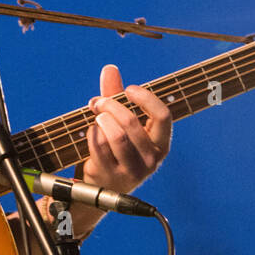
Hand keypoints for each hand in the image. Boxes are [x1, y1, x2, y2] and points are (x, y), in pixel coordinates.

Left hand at [81, 64, 170, 192]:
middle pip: (132, 123)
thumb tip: (110, 68)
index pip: (163, 116)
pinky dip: (91, 133)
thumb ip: (117, 96)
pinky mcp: (110, 175)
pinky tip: (91, 131)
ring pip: (115, 135)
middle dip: (112, 105)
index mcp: (161, 144)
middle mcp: (150, 159)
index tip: (129, 89)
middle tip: (99, 101)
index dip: (146, 98)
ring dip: (101, 119)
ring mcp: (131, 170)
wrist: (102, 187)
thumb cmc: (116, 150)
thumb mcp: (121, 124)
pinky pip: (98, 146)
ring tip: (96, 114)